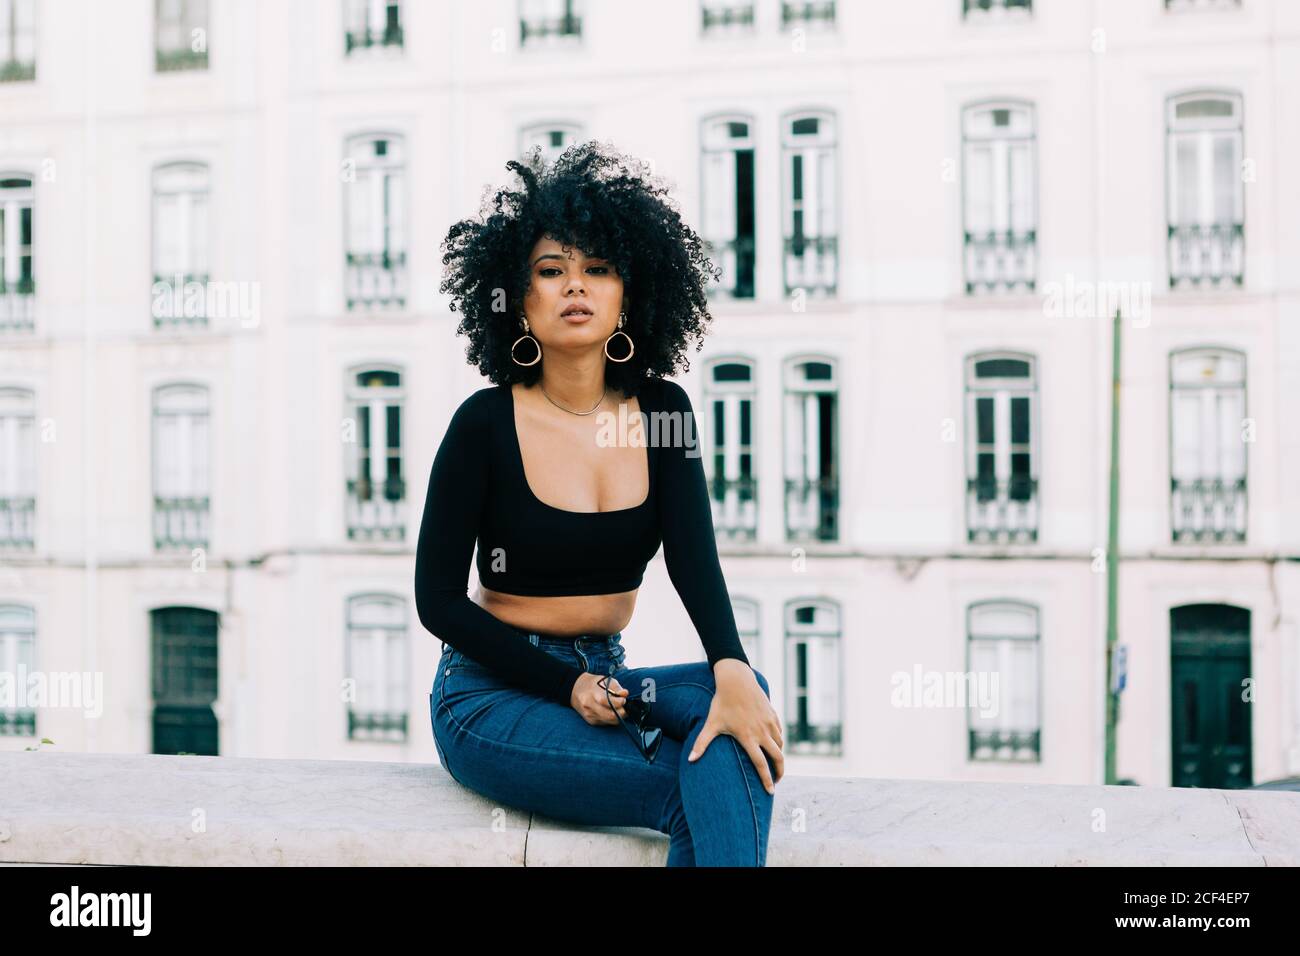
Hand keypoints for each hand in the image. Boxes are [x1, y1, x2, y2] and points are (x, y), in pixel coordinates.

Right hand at [570, 672, 628, 725]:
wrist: (576, 690)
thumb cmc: (592, 684)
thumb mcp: (605, 680)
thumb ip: (616, 687)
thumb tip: (625, 694)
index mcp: (592, 693)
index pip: (606, 701)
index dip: (618, 702)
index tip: (623, 700)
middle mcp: (589, 706)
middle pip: (609, 715)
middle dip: (622, 712)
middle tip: (625, 707)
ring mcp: (589, 715)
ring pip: (610, 721)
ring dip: (619, 716)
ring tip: (620, 709)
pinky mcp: (591, 721)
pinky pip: (606, 723)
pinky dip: (612, 718)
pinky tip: (612, 711)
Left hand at [688, 661, 784, 794]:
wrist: (736, 680)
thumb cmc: (722, 703)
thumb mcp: (711, 724)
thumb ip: (701, 743)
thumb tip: (690, 760)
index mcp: (748, 738)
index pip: (761, 764)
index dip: (766, 780)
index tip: (770, 791)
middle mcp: (762, 732)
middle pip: (777, 757)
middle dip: (779, 772)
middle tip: (776, 782)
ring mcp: (769, 722)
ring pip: (780, 745)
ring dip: (778, 756)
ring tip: (774, 764)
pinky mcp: (772, 714)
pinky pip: (779, 732)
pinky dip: (778, 741)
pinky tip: (773, 744)